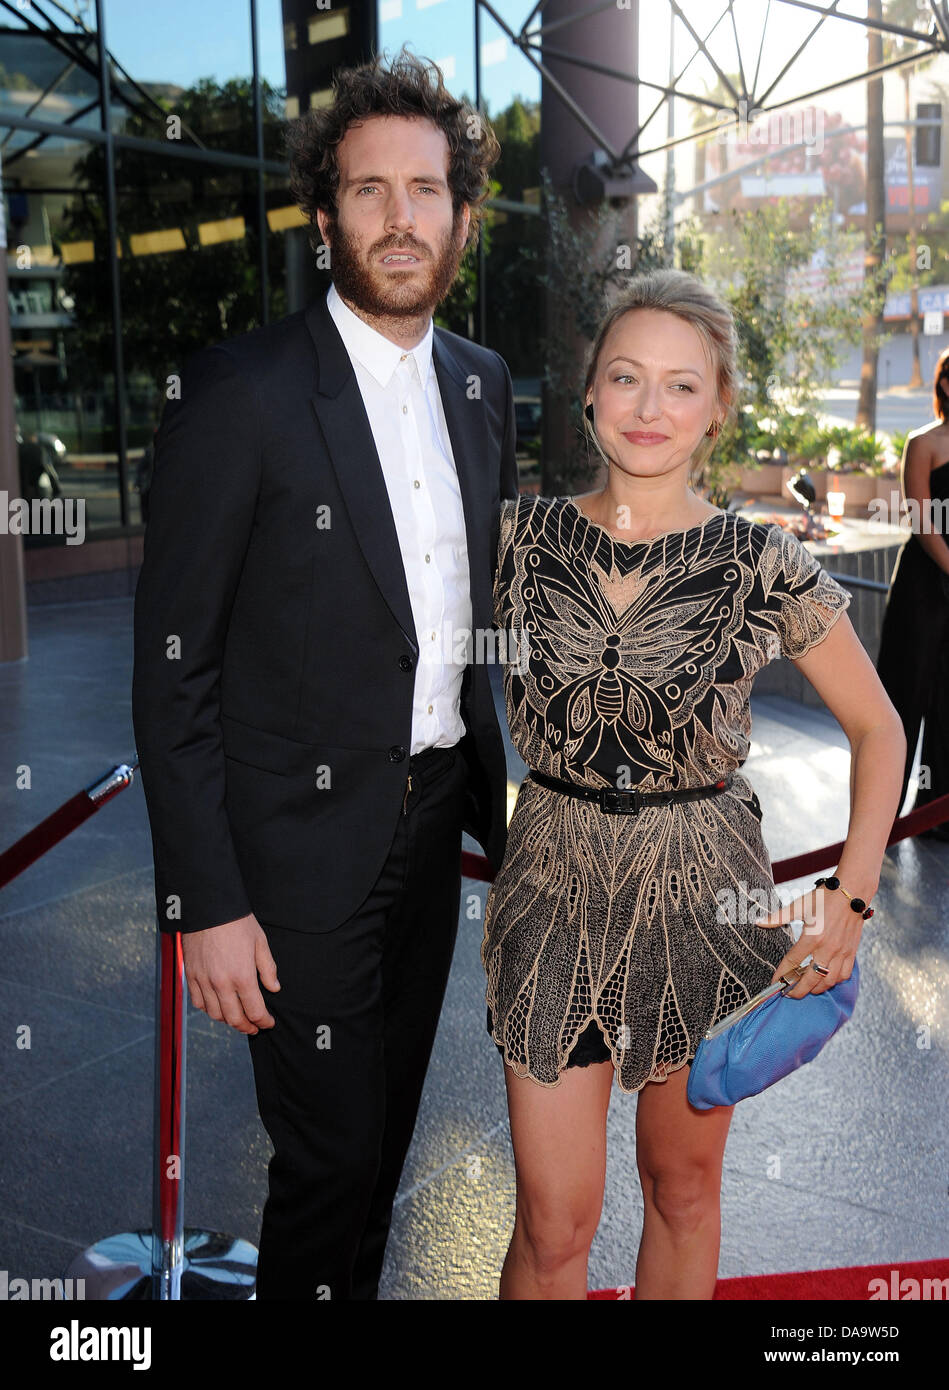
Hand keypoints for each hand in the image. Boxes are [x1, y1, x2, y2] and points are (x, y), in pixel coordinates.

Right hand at [182, 913, 280, 1033]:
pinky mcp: (191, 975)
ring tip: (237, 1018)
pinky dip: (208, 1009)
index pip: (254, 1011)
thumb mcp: (260, 942)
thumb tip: (274, 988)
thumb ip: (268, 968)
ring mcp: (203, 981)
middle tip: (254, 1027)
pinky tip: (217, 1006)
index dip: (263, 1021)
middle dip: (246, 1027)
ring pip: (215, 1014)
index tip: (267, 1022)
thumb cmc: (237, 922)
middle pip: (234, 1018)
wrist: (208, 908)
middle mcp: (221, 983)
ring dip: (227, 1020)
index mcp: (242, 976)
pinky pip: (198, 1002)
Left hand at [755, 885, 860, 998]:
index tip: (775, 982)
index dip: (782, 974)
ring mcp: (842, 952)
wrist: (853, 892)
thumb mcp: (798, 905)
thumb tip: (759, 921)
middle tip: (789, 993)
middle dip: (798, 991)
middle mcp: (828, 948)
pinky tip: (825, 979)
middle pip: (811, 979)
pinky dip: (834, 981)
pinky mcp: (852, 952)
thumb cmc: (824, 897)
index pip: (793, 962)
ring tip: (806, 988)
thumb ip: (778, 917)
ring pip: (828, 981)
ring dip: (816, 988)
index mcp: (812, 937)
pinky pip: (844, 975)